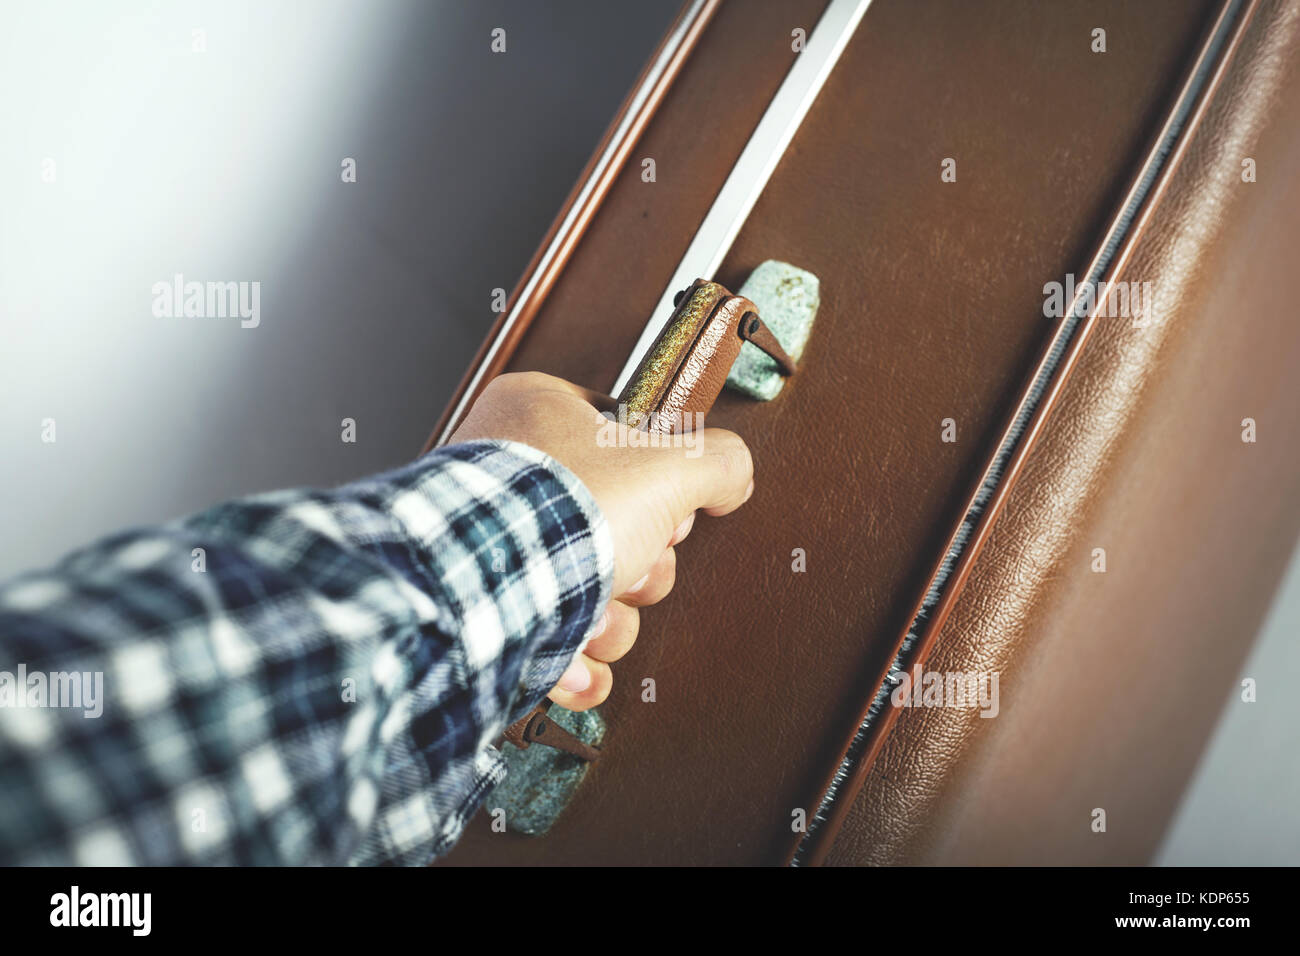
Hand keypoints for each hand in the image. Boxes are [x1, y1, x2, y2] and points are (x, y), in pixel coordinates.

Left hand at [449, 371, 753, 709]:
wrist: (484, 591)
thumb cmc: (562, 511)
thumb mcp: (669, 465)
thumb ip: (717, 461)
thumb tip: (732, 474)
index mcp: (539, 415)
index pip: (624, 443)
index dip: (661, 486)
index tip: (668, 510)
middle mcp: (509, 477)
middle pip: (614, 528)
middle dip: (638, 570)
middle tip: (630, 565)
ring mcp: (492, 547)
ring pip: (587, 591)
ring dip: (607, 620)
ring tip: (589, 617)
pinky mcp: (485, 612)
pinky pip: (550, 641)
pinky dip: (569, 661)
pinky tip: (570, 660)